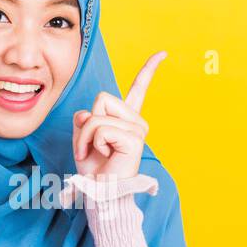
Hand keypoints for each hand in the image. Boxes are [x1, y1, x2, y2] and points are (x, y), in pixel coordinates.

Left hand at [72, 51, 164, 180]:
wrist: (99, 193)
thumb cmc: (93, 170)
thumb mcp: (83, 138)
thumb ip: (85, 120)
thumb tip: (86, 113)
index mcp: (127, 120)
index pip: (138, 89)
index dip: (149, 70)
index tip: (162, 54)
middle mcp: (136, 122)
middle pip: (102, 98)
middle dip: (87, 123)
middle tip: (90, 147)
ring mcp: (138, 130)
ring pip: (98, 115)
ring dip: (86, 136)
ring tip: (93, 153)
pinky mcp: (134, 138)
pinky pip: (100, 128)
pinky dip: (92, 142)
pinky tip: (103, 155)